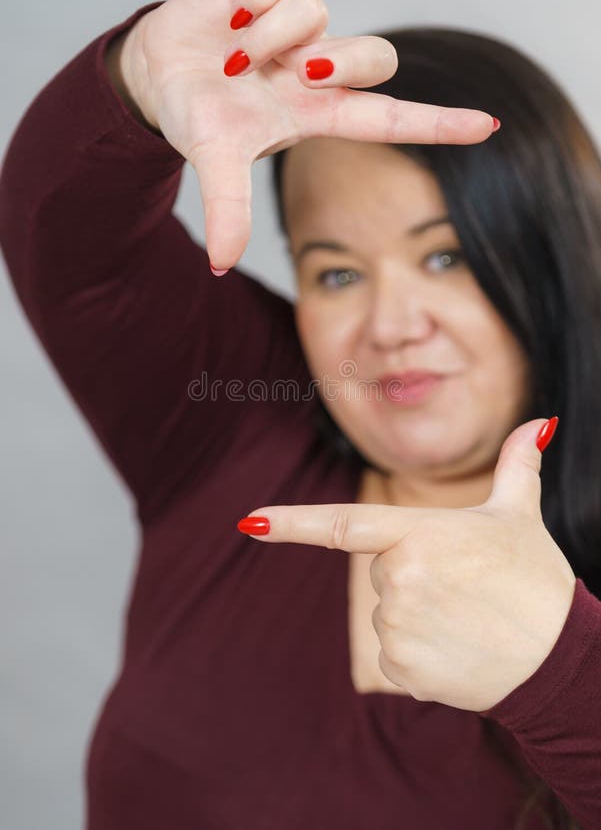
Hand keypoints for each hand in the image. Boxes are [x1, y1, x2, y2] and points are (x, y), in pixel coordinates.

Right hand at [121, 0, 496, 270]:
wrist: (157, 72)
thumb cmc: (199, 118)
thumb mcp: (215, 162)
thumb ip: (227, 209)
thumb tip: (221, 264)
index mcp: (318, 114)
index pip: (391, 119)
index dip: (439, 124)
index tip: (488, 127)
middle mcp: (318, 68)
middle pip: (377, 57)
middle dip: (338, 63)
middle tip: (288, 74)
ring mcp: (299, 27)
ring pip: (320, 13)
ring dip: (269, 39)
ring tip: (234, 57)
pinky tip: (232, 16)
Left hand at [238, 419, 576, 711]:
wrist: (561, 659)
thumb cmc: (537, 581)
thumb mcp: (521, 516)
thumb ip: (517, 466)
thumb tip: (541, 421)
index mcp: (420, 532)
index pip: (343, 523)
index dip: (292, 522)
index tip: (250, 521)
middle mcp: (400, 577)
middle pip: (382, 573)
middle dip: (413, 576)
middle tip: (465, 589)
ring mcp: (398, 625)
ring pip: (388, 615)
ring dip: (418, 617)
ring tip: (467, 621)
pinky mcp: (401, 668)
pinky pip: (393, 655)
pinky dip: (420, 654)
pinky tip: (459, 652)